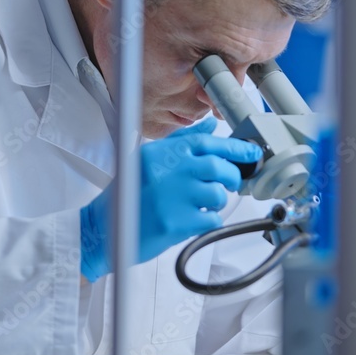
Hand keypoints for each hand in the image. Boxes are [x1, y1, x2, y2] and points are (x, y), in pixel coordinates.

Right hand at [79, 117, 261, 281]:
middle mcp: (167, 171)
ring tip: (203, 205)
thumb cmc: (130, 195)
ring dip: (218, 202)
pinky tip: (194, 220)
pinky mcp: (175, 223)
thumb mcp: (149, 159)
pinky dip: (210, 221)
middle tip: (231, 183)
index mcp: (161, 153)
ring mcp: (172, 197)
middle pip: (217, 167)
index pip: (205, 142)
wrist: (104, 229)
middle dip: (231, 176)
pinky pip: (211, 220)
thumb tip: (211, 125)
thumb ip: (182, 141)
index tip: (251, 153)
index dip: (234, 146)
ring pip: (217, 195)